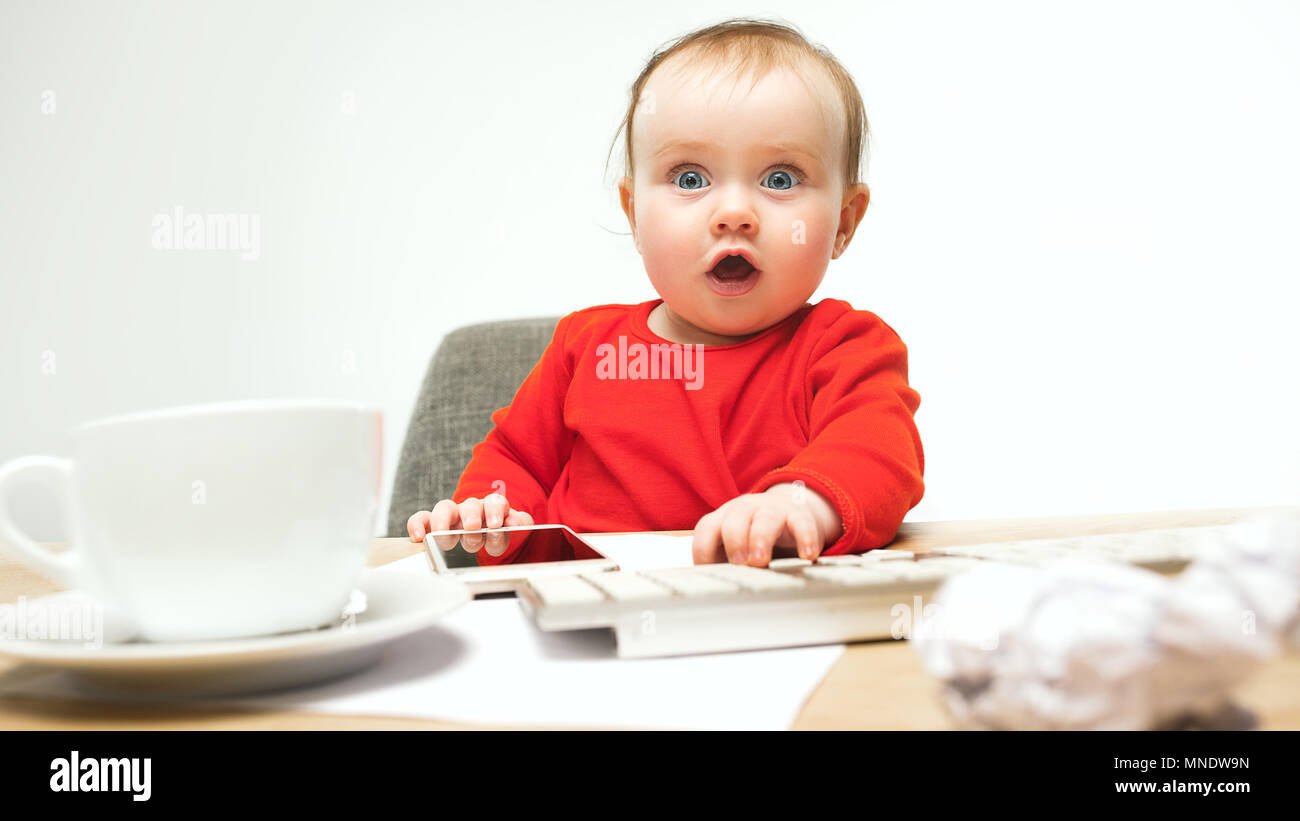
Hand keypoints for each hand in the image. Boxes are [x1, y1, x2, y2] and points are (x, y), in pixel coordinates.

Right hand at [407, 493, 534, 556]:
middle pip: (470, 505)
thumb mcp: (515, 527)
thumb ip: (519, 523)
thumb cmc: (499, 529)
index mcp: (493, 507)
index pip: (495, 502)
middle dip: (471, 516)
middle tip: (473, 528)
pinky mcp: (434, 524)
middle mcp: (472, 509)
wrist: (489, 532)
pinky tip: (418, 537)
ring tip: (444, 537)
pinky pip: (422, 519)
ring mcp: (453, 515)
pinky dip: (417, 525)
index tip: (495, 525)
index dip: (495, 511)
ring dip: (444, 522)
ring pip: (445, 508)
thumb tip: (513, 521)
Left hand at [691, 483, 841, 566]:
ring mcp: (772, 510)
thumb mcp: (737, 545)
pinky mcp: (799, 514)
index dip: (704, 551)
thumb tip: (717, 593)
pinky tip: (806, 556)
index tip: (710, 573)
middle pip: (733, 521)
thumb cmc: (756, 534)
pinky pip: (802, 523)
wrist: (790, 510)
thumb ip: (726, 563)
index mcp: (724, 517)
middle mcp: (745, 509)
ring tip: (760, 561)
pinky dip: (804, 539)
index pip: (706, 529)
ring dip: (760, 540)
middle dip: (733, 542)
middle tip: (738, 564)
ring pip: (765, 520)